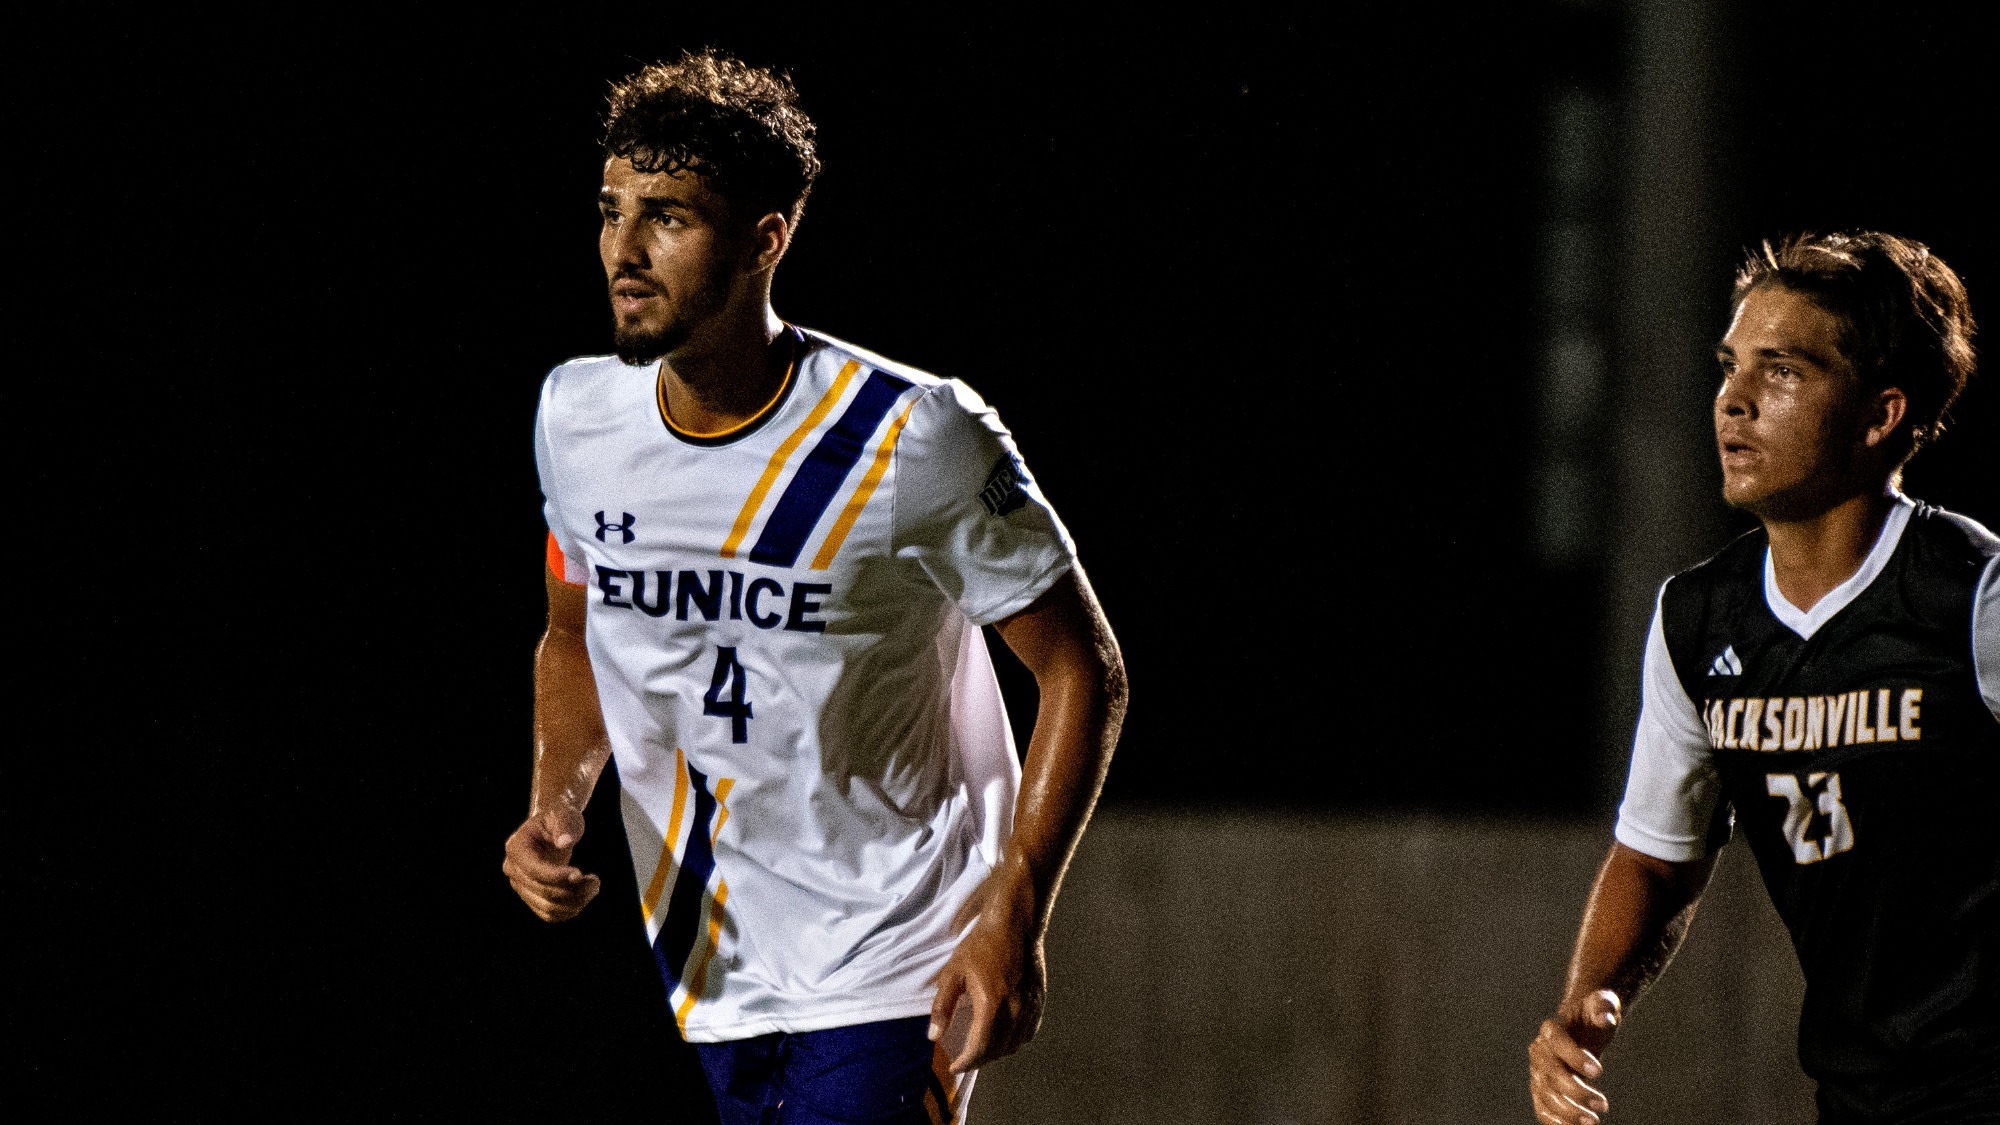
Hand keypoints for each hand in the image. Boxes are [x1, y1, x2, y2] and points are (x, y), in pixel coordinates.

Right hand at [502, 806, 600, 921]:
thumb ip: (565, 826)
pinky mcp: (531, 897)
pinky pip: (550, 915)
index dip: (557, 876)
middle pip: (542, 892)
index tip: (581, 873)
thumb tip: (564, 842)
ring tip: (593, 886)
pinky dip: (570, 910)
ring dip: (575, 902)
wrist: (553, 827)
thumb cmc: (560, 817)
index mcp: (516, 847)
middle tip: (596, 880)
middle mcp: (513, 869)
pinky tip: (585, 896)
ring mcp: (520, 886)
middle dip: (573, 890)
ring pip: (547, 908)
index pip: (534, 870)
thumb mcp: (565, 814)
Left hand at [928, 862, 1045, 1072]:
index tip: (955, 1066)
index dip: (966, 1063)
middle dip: (979, 1060)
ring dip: (997, 1052)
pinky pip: (1029, 1033)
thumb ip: (943, 1006)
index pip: (980, 1048)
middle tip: (964, 1059)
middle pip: (998, 1051)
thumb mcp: (953, 972)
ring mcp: (1030, 1006)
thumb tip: (934, 1035)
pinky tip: (1005, 1037)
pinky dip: (1015, 1041)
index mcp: (992, 1004)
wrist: (1015, 924)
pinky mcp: (1039, 1001)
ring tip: (982, 1049)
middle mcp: (1015, 1010)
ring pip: (1015, 1044)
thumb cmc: (981, 945)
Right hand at [1528, 989, 1619, 1123]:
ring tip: (1594, 1120)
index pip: (1557, 1042)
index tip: (1599, 1071)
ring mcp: (1537, 1072)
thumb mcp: (1603, 1004)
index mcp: (1552, 1029)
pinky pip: (1542, 1109)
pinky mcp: (1541, 1089)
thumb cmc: (1594, 1017)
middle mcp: (1540, 1051)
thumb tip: (1604, 1016)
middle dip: (1575, 1092)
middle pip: (1551, 1074)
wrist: (1582, 1029)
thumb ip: (1604, 1006)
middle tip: (1602, 1105)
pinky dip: (1555, 1122)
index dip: (1575, 1056)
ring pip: (1545, 1095)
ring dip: (1568, 1112)